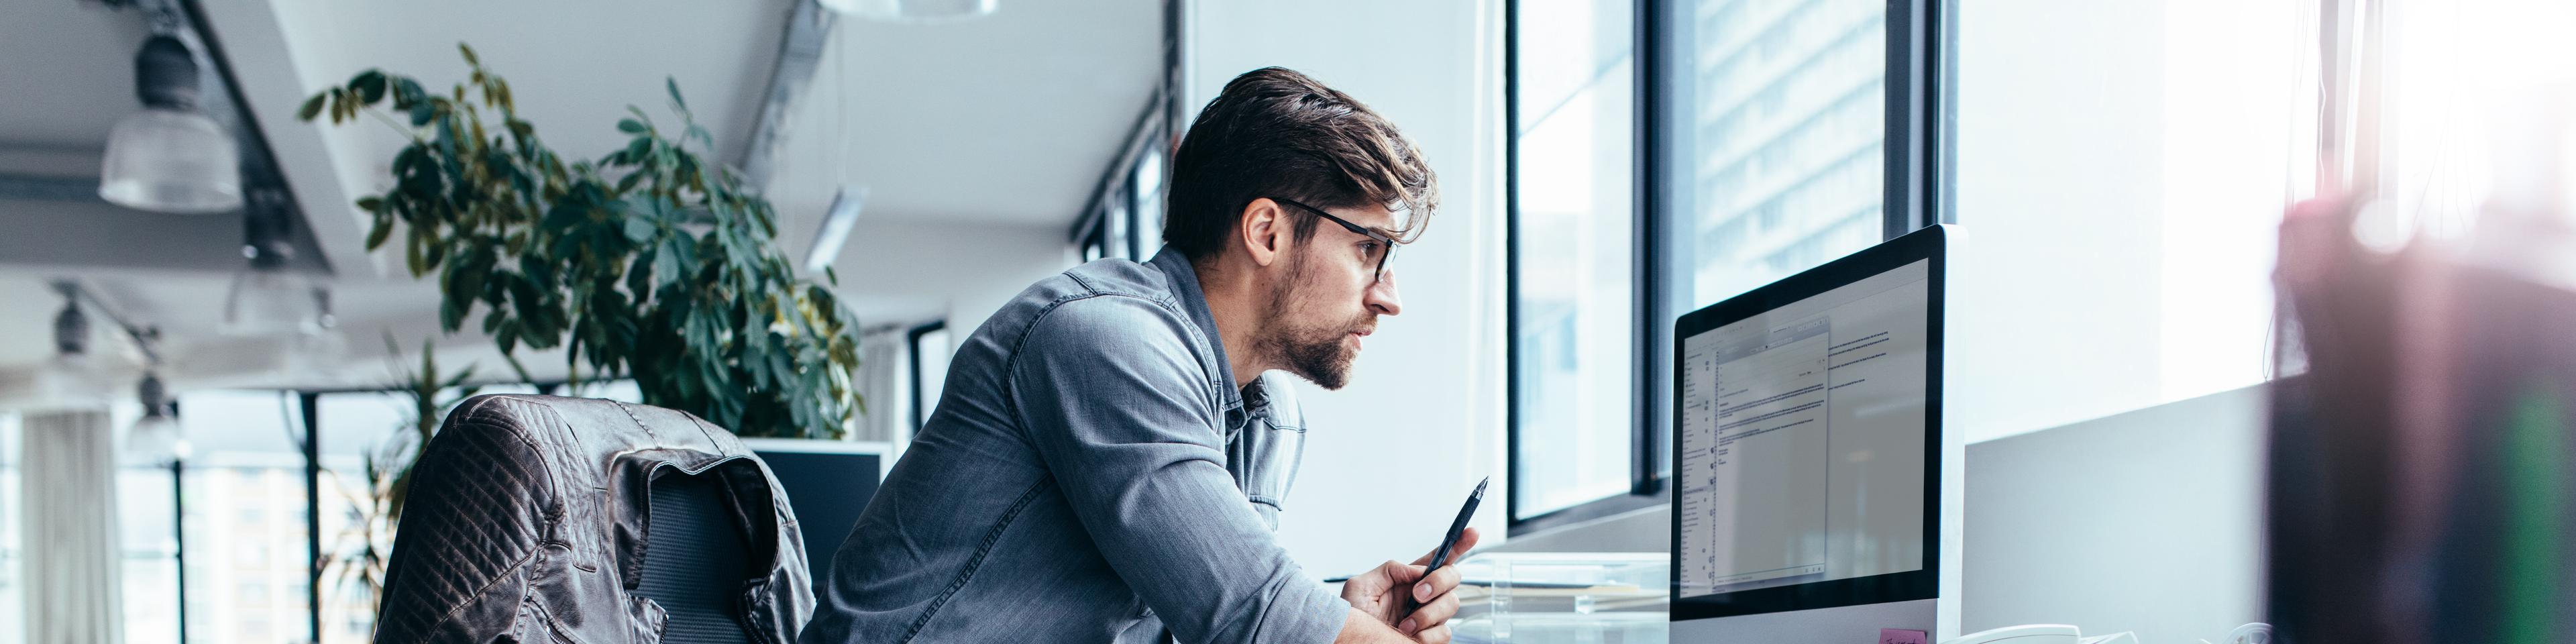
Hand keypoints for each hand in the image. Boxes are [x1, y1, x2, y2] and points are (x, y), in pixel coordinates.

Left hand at [1340, 527, 1479, 642]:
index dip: (1458, 544)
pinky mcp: (1432, 637)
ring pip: (1451, 604)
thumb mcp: (1361, 586)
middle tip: (1417, 594)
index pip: (1438, 558)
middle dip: (1439, 582)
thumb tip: (1418, 570)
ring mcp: (1430, 616)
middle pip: (1453, 576)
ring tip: (1404, 624)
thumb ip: (1390, 569)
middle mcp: (1424, 595)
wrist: (1354, 642)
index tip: (1471, 532)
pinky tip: (1409, 635)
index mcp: (1409, 578)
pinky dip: (1427, 634)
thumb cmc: (1353, 618)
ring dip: (1427, 613)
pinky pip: (1445, 632)